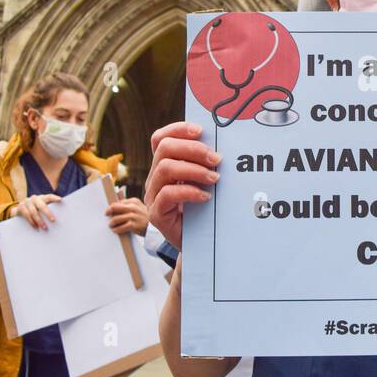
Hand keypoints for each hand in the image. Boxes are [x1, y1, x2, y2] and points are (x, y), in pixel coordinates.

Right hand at [11, 194, 60, 230]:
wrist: (20, 210)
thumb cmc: (36, 209)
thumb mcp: (42, 208)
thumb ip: (49, 209)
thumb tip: (61, 217)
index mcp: (42, 197)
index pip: (49, 196)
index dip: (54, 198)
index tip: (60, 200)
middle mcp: (34, 198)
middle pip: (42, 205)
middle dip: (47, 213)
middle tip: (53, 220)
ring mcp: (27, 201)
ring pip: (33, 212)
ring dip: (39, 220)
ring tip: (44, 227)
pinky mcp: (20, 206)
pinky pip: (26, 215)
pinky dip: (31, 222)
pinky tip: (35, 227)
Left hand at [106, 197, 148, 236]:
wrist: (156, 228)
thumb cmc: (144, 218)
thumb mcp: (138, 207)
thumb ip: (128, 204)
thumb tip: (116, 197)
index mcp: (134, 201)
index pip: (118, 202)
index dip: (112, 207)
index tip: (109, 211)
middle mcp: (133, 207)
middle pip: (114, 207)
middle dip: (108, 212)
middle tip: (106, 215)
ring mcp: (134, 216)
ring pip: (115, 218)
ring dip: (111, 223)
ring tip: (111, 225)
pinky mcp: (134, 225)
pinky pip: (120, 227)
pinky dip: (116, 229)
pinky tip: (115, 230)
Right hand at [144, 122, 220, 248]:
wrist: (200, 246)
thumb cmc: (205, 211)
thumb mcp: (205, 182)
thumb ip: (206, 164)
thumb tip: (223, 145)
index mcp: (164, 166)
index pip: (160, 139)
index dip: (177, 129)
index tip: (201, 130)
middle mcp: (155, 178)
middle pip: (164, 148)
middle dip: (193, 149)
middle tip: (216, 159)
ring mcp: (153, 196)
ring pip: (165, 169)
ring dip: (193, 170)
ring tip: (214, 179)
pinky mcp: (156, 214)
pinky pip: (167, 195)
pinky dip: (189, 191)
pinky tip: (205, 197)